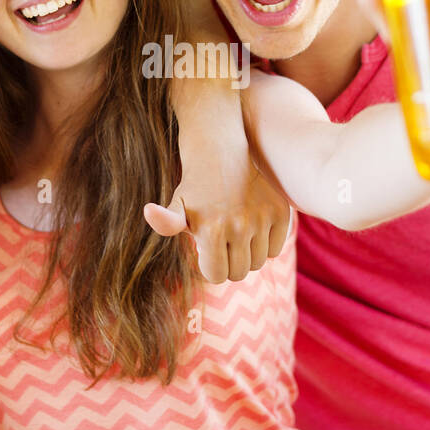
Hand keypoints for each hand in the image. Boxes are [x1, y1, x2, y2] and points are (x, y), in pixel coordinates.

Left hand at [143, 155, 291, 284]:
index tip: (208, 247)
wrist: (221, 153)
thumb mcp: (177, 206)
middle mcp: (239, 226)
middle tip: (223, 239)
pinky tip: (254, 226)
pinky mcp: (280, 212)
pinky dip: (266, 244)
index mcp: (211, 231)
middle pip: (239, 273)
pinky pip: (276, 249)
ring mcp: (262, 218)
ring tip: (237, 231)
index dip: (211, 265)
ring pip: (258, 263)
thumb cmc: (195, 189)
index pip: (217, 276)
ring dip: (248, 254)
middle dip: (229, 262)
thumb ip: (165, 222)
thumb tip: (149, 211)